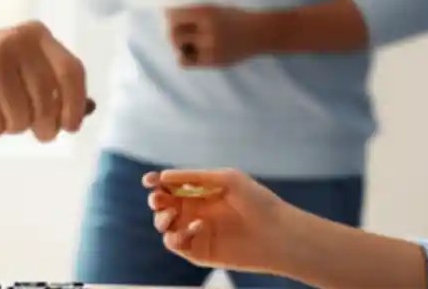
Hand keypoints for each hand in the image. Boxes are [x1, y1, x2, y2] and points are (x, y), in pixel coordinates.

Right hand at [0, 22, 88, 141]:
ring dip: (8, 126)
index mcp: (35, 34)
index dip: (74, 105)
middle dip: (40, 126)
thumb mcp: (17, 63)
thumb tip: (83, 111)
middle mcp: (16, 42)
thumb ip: (49, 83)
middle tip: (29, 128)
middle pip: (48, 103)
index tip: (70, 126)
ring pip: (20, 120)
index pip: (71, 72)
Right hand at [144, 169, 292, 275]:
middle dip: (155, 201)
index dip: (156, 182)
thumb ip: (194, 178)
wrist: (278, 234)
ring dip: (161, 219)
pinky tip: (198, 226)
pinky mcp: (199, 252)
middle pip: (162, 206)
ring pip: (164, 227)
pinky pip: (176, 244)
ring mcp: (196, 232)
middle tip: (158, 199)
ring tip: (172, 215)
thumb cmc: (257, 201)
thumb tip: (163, 176)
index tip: (149, 180)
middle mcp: (195, 211)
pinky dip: (179, 235)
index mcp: (200, 192)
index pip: (170, 186)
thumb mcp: (226, 179)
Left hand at [165, 5, 260, 66]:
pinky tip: (193, 51)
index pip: (175, 16)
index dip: (169, 16)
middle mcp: (206, 30)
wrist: (258, 34)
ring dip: (179, 44)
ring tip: (189, 41)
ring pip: (179, 48)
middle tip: (178, 30)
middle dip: (172, 31)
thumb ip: (194, 12)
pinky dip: (185, 56)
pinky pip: (186, 61)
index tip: (168, 16)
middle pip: (174, 33)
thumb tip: (167, 15)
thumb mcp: (215, 8)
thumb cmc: (234, 18)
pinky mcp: (212, 61)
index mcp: (206, 13)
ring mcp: (209, 48)